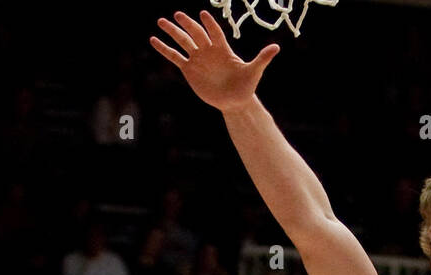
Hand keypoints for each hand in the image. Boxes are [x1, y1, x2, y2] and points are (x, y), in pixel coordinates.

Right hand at [150, 10, 278, 110]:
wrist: (235, 102)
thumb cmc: (246, 86)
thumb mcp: (254, 72)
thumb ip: (262, 58)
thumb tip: (277, 47)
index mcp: (223, 48)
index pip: (215, 33)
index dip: (210, 25)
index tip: (203, 15)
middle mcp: (208, 50)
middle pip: (196, 33)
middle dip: (187, 24)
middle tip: (177, 15)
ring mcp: (197, 59)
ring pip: (183, 42)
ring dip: (172, 32)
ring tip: (160, 22)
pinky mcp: (189, 70)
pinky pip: (175, 57)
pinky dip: (165, 49)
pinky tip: (153, 40)